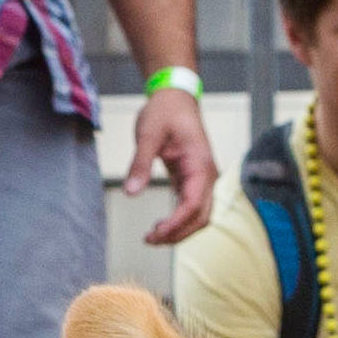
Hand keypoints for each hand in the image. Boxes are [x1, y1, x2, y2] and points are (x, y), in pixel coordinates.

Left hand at [124, 83, 217, 246]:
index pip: (194, 204)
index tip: (155, 233)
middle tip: (150, 240)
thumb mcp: (148, 134)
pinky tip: (160, 226)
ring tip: (153, 237)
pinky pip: (191, 207)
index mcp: (200, 165)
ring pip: (199, 216)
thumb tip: (131, 193)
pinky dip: (179, 221)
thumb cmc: (165, 111)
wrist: (175, 97)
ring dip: (179, 231)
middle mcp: (207, 175)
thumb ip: (140, 164)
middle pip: (201, 217)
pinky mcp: (193, 179)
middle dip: (178, 234)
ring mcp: (202, 179)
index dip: (176, 223)